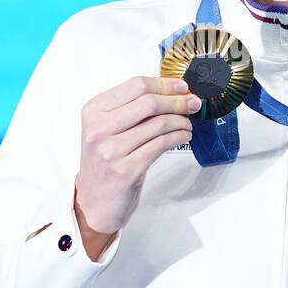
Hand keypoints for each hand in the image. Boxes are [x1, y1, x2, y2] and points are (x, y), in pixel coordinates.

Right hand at [73, 75, 201, 259]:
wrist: (93, 203)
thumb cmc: (105, 164)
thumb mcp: (107, 130)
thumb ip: (132, 110)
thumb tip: (173, 92)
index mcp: (93, 111)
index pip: (136, 85)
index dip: (165, 84)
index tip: (182, 87)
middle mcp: (98, 129)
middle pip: (149, 102)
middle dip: (178, 100)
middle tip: (194, 103)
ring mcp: (111, 151)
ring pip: (158, 124)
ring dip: (181, 121)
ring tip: (188, 124)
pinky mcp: (126, 170)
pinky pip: (161, 145)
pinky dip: (179, 137)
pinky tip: (184, 137)